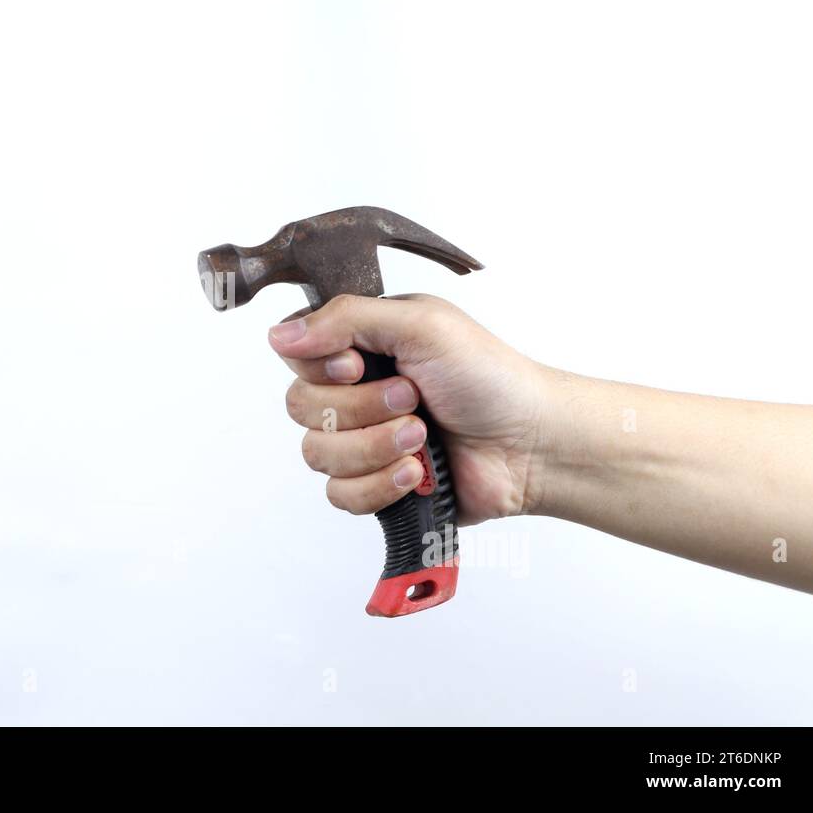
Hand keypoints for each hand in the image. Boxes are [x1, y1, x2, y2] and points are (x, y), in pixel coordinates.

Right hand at [269, 294, 549, 525]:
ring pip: (317, 453)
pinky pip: (340, 494)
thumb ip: (346, 318)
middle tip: (410, 398)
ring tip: (421, 438)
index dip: (321, 367)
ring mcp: (363, 440)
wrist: (532, 444)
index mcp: (361, 346)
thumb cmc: (490, 378)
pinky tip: (416, 473)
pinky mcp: (375, 485)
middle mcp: (354, 391)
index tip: (357, 366)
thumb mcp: (421, 324)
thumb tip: (280, 334)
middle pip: (300, 407)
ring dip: (373, 447)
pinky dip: (379, 485)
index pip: (297, 356)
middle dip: (358, 408)